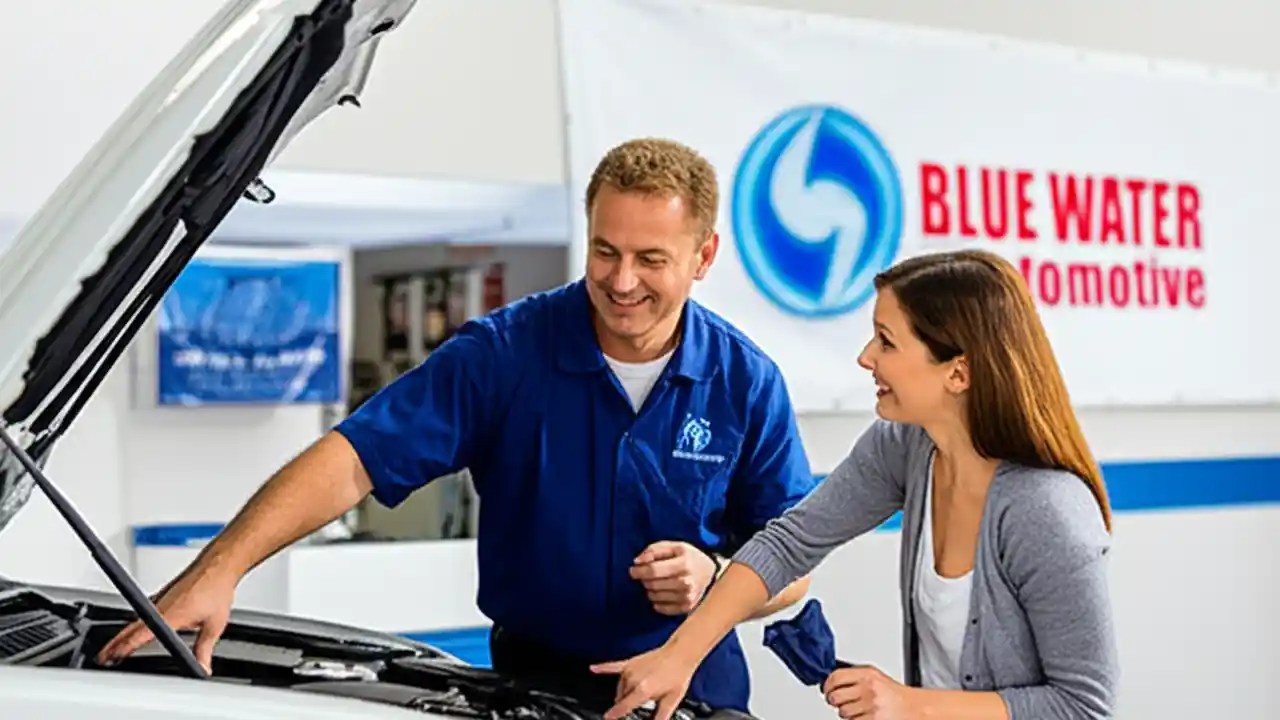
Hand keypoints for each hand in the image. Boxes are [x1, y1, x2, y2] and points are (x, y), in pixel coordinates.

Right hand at [96, 564, 237, 673]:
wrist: (218, 564)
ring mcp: (160, 598)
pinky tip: (137, 629)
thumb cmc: (216, 588)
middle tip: (103, 658)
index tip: (112, 657)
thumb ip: (204, 649)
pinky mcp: (164, 594)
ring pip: (137, 619)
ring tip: (113, 648)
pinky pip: (145, 610)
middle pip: (131, 628)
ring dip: (124, 633)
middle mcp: (161, 606)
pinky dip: (137, 622)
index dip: (124, 647)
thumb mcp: (214, 625)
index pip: (141, 635)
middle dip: (115, 644)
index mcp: (170, 615)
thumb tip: (202, 667)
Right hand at [591, 645, 696, 719]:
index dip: (614, 715)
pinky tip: (592, 668)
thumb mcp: (670, 702)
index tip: (607, 719)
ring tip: (642, 691)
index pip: (623, 707)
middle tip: (643, 702)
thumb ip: (660, 717)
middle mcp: (632, 679)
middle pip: (621, 699)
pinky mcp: (630, 662)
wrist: (680, 654)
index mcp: (642, 690)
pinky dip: (602, 668)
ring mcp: (630, 669)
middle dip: (627, 704)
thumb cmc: (677, 676)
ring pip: (619, 688)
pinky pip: (612, 666)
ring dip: (625, 693)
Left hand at [629, 541, 717, 615]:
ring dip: (651, 590)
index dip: (639, 571)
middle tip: (647, 575)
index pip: (653, 570)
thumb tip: (637, 562)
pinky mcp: (686, 608)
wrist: (710, 572)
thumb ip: (654, 550)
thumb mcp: (674, 546)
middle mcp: (686, 583)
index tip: (633, 570)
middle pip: (652, 585)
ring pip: (655, 597)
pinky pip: (661, 609)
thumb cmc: (689, 557)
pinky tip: (661, 594)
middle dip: (644, 580)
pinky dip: (657, 602)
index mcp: (684, 564)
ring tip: (656, 583)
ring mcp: (687, 598)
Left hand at [822, 665, 919, 719]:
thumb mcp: (874, 677)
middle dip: (835, 701)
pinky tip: (865, 716)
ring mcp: (871, 706)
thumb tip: (830, 682)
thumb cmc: (894, 694)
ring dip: (847, 713)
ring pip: (842, 713)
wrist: (914, 708)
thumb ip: (853, 677)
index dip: (827, 686)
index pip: (835, 677)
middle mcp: (869, 689)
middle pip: (835, 697)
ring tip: (859, 709)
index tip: (826, 690)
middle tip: (841, 701)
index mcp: (868, 674)